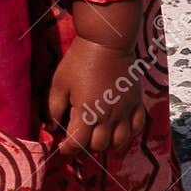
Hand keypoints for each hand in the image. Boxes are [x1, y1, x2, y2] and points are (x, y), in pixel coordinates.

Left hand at [46, 34, 145, 157]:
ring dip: (106, 145)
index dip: (67, 149)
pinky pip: (137, 128)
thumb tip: (52, 127)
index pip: (77, 144)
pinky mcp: (136, 102)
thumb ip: (53, 109)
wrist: (107, 41)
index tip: (62, 146)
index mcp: (87, 113)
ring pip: (119, 142)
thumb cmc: (79, 61)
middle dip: (86, 146)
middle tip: (79, 138)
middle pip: (98, 146)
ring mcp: (125, 111)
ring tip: (97, 137)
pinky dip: (128, 135)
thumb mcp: (59, 84)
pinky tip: (118, 132)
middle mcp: (108, 117)